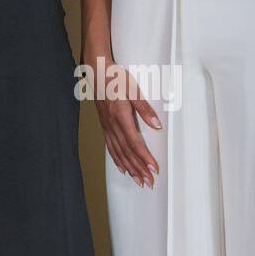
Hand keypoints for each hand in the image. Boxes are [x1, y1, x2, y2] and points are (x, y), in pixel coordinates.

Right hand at [91, 57, 160, 188]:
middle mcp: (113, 125)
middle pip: (127, 152)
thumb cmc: (116, 78)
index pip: (135, 143)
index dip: (145, 158)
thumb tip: (157, 125)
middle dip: (139, 169)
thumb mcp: (133, 90)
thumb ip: (144, 109)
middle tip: (149, 183)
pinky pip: (110, 147)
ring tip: (138, 180)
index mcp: (121, 117)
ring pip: (118, 152)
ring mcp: (107, 126)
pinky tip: (122, 168)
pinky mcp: (104, 125)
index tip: (154, 170)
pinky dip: (117, 160)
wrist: (97, 72)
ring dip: (129, 168)